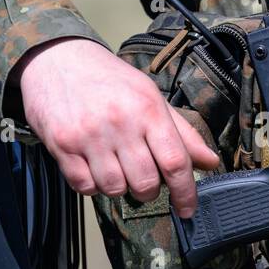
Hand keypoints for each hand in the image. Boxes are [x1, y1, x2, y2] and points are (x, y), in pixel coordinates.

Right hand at [14, 37, 220, 217]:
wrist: (58, 59)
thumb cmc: (110, 80)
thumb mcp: (150, 96)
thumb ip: (181, 132)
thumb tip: (210, 162)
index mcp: (148, 109)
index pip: (175, 162)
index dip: (185, 192)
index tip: (187, 209)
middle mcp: (120, 123)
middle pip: (145, 183)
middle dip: (149, 191)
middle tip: (143, 177)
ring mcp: (89, 135)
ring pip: (114, 189)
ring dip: (119, 187)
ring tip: (115, 166)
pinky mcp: (62, 145)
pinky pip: (85, 187)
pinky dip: (92, 185)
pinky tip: (94, 166)